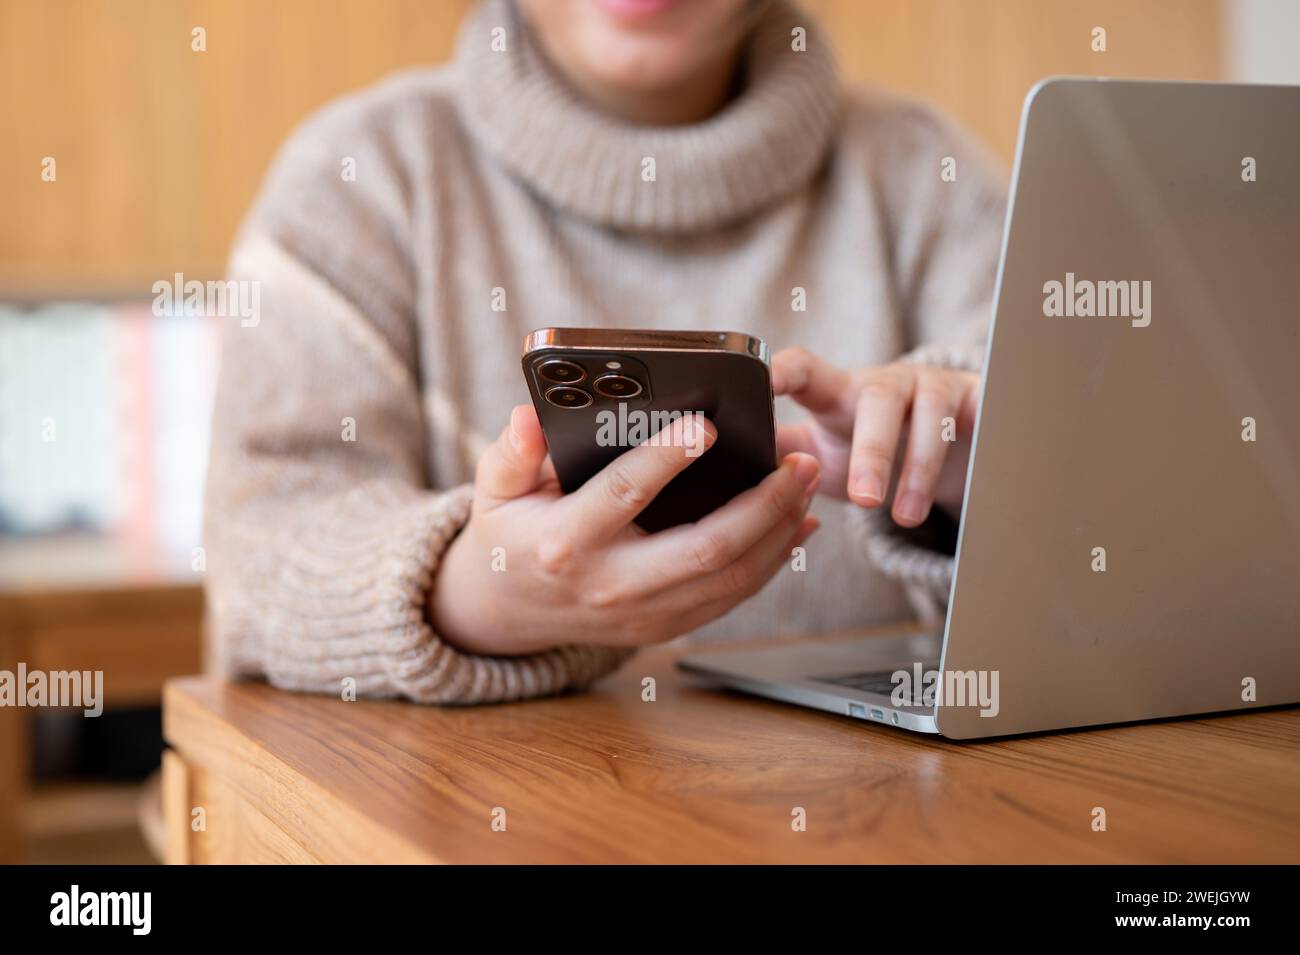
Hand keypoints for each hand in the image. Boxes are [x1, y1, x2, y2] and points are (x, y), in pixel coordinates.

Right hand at [429, 405, 820, 654]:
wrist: (508, 612)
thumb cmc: (510, 534)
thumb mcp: (494, 490)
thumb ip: (511, 451)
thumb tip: (531, 417)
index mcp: (566, 544)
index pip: (626, 494)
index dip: (669, 458)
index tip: (708, 423)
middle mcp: (611, 586)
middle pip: (705, 549)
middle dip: (762, 504)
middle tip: (797, 460)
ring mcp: (644, 614)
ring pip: (731, 578)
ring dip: (780, 530)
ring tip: (806, 483)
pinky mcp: (667, 626)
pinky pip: (733, 597)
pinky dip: (773, 560)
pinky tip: (798, 524)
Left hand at [770, 348, 978, 527]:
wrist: (943, 444)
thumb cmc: (866, 445)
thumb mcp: (819, 452)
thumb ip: (778, 455)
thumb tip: (724, 470)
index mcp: (836, 391)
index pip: (802, 369)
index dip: (780, 371)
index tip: (760, 384)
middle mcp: (884, 382)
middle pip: (876, 401)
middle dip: (872, 451)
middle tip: (864, 498)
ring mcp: (932, 388)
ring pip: (929, 417)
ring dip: (917, 468)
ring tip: (904, 516)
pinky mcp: (974, 402)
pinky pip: (976, 422)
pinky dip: (971, 453)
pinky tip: (968, 482)